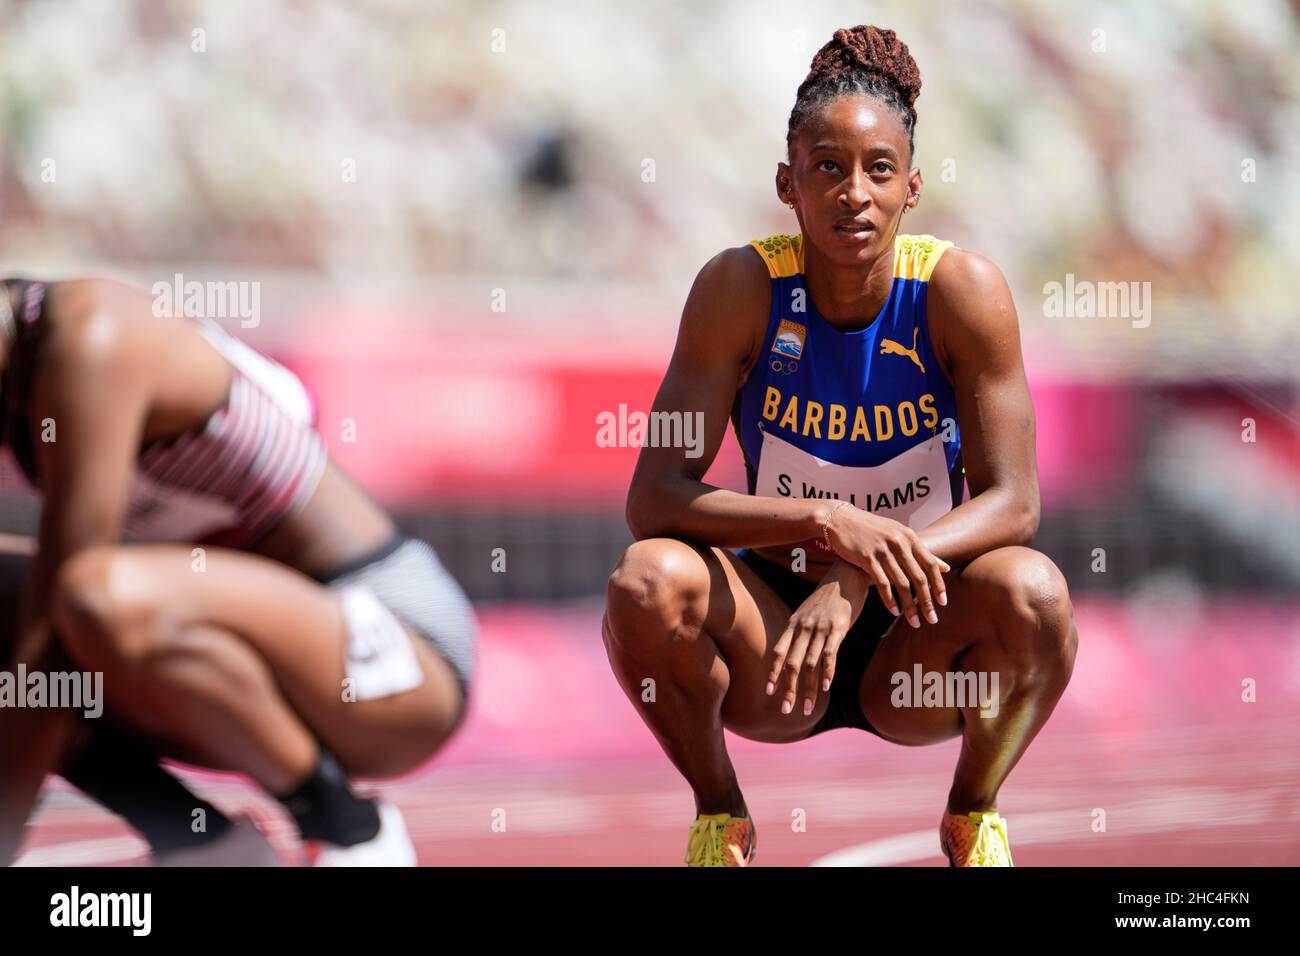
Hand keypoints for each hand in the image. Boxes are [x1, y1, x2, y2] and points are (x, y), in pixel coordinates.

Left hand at [766, 560, 868, 717]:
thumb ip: (799, 631)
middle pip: (792, 663)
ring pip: (810, 663)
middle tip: (785, 711)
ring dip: (809, 688)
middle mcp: (804, 628)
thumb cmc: (827, 597)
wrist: (846, 575)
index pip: (778, 652)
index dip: (773, 673)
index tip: (768, 692)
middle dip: (788, 689)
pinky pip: (830, 653)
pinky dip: (828, 671)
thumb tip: (792, 650)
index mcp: (794, 625)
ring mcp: (821, 628)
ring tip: (807, 708)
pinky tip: (827, 687)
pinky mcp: (838, 628)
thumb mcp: (807, 612)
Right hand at [820, 503, 949, 628]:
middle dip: (927, 602)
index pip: (930, 564)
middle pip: (918, 578)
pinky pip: (882, 584)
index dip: (939, 585)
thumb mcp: (899, 535)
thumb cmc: (872, 529)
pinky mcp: (866, 558)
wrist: (841, 520)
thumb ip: (921, 552)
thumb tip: (945, 568)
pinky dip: (890, 600)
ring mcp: (882, 550)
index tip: (943, 603)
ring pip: (901, 584)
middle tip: (933, 620)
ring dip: (909, 606)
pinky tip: (895, 611)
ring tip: (915, 622)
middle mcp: (898, 543)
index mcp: (909, 537)